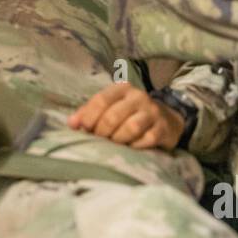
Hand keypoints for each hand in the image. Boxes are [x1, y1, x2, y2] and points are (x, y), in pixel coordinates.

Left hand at [67, 82, 184, 149]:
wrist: (166, 119)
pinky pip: (147, 140)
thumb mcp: (109, 107)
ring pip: (131, 127)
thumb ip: (88, 113)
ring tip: (114, 143)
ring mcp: (152, 112)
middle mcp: (138, 97)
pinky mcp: (163, 129)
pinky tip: (131, 148)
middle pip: (114, 116)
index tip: (84, 129)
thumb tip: (71, 123)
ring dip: (118, 139)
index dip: (89, 117)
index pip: (101, 100)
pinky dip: (135, 146)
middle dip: (102, 131)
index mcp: (122, 89)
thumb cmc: (129, 114)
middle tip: (99, 139)